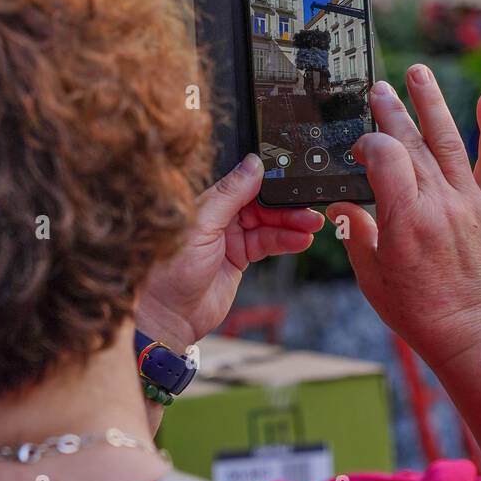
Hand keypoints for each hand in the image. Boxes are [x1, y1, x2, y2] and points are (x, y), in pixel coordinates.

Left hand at [137, 154, 323, 351]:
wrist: (169, 316)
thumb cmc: (171, 271)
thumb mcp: (202, 227)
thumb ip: (230, 195)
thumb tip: (252, 164)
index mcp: (209, 202)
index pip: (247, 184)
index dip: (272, 183)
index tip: (294, 182)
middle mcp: (221, 216)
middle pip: (263, 204)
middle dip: (288, 207)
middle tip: (310, 210)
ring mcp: (231, 237)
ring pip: (270, 224)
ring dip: (292, 224)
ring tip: (311, 226)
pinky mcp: (240, 257)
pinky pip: (268, 243)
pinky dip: (286, 241)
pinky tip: (300, 240)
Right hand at [327, 66, 480, 371]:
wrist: (474, 333)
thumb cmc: (419, 312)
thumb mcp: (372, 278)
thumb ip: (356, 235)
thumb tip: (340, 206)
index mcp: (404, 221)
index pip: (384, 159)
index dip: (368, 145)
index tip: (358, 151)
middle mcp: (438, 205)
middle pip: (412, 144)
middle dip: (392, 112)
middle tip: (378, 89)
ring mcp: (468, 202)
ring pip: (449, 141)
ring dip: (432, 104)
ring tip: (418, 73)